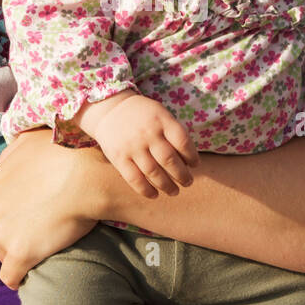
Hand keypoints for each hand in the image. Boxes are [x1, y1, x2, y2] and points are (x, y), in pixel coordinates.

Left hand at [0, 130, 100, 288]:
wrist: (86, 178)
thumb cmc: (63, 154)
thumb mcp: (28, 142)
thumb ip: (11, 154)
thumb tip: (5, 162)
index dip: (14, 211)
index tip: (32, 211)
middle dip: (14, 231)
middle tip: (41, 228)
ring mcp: (3, 235)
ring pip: (4, 252)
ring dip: (19, 251)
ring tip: (41, 248)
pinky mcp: (20, 255)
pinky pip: (10, 276)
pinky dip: (18, 277)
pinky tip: (28, 276)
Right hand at [80, 92, 199, 198]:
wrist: (110, 109)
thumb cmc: (143, 115)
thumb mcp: (160, 114)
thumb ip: (173, 132)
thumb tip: (188, 161)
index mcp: (161, 120)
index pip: (182, 141)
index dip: (192, 156)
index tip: (195, 165)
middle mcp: (147, 133)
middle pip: (169, 159)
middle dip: (182, 175)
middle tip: (188, 182)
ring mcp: (132, 146)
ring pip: (153, 172)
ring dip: (167, 186)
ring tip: (175, 191)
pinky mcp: (118, 157)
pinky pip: (134, 178)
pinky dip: (146, 190)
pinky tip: (155, 194)